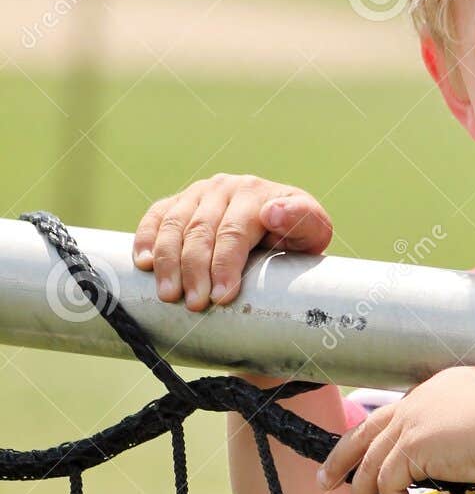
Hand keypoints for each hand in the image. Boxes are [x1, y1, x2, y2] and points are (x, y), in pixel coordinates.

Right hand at [133, 173, 332, 310]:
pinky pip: (156, 216)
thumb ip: (305, 220)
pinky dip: (145, 238)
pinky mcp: (178, 202)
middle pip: (201, 231)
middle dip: (194, 270)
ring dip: (167, 261)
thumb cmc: (296, 237)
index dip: (225, 264)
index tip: (221, 297)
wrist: (280, 230)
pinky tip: (143, 264)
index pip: (234, 231)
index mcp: (255, 194)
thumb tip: (273, 212)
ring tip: (169, 295)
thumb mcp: (313, 231)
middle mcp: (224, 189)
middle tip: (194, 304)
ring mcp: (198, 194)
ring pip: (174, 224)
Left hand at [315, 365, 474, 493]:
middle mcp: (412, 405)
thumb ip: (463, 427)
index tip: (362, 457)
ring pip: (368, 466)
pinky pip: (388, 484)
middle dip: (339, 459)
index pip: (389, 417)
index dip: (372, 439)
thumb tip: (462, 452)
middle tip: (326, 480)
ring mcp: (410, 426)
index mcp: (429, 393)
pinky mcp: (413, 450)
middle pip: (362, 434)